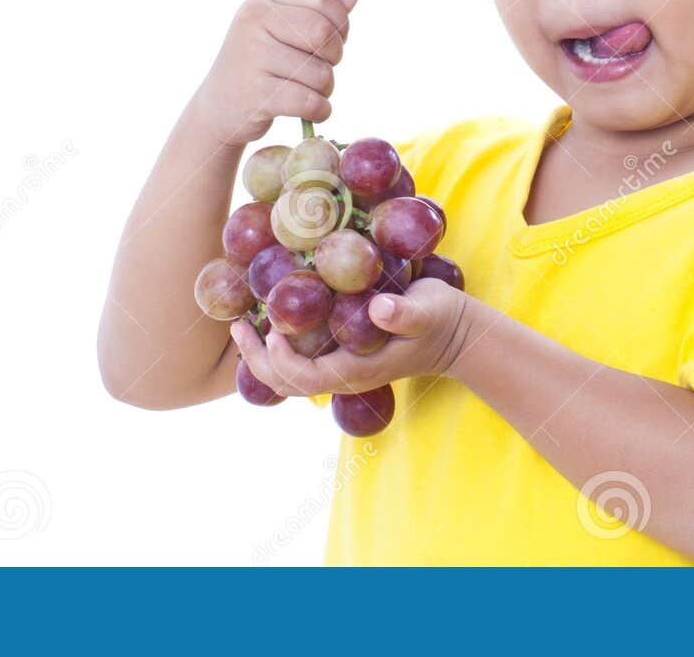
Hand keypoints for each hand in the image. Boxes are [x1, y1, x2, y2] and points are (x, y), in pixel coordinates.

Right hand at [191, 0, 358, 146]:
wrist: (219, 106)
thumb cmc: (261, 62)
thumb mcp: (285, 27)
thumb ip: (322, 8)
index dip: (340, 22)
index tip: (330, 39)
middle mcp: (254, 21)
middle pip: (324, 34)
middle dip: (334, 57)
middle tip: (320, 67)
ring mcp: (253, 56)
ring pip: (321, 73)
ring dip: (325, 88)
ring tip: (308, 89)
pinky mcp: (258, 93)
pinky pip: (311, 101)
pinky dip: (320, 109)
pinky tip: (311, 109)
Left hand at [229, 278, 477, 397]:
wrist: (456, 335)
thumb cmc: (441, 320)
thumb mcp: (429, 310)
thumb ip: (406, 313)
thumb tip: (376, 309)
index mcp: (359, 371)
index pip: (306, 377)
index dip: (282, 360)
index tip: (270, 329)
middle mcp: (344, 375)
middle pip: (288, 384)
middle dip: (257, 359)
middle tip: (238, 325)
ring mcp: (342, 368)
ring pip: (290, 377)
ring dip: (262, 356)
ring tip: (242, 324)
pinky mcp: (342, 355)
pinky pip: (301, 361)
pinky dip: (278, 348)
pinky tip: (269, 321)